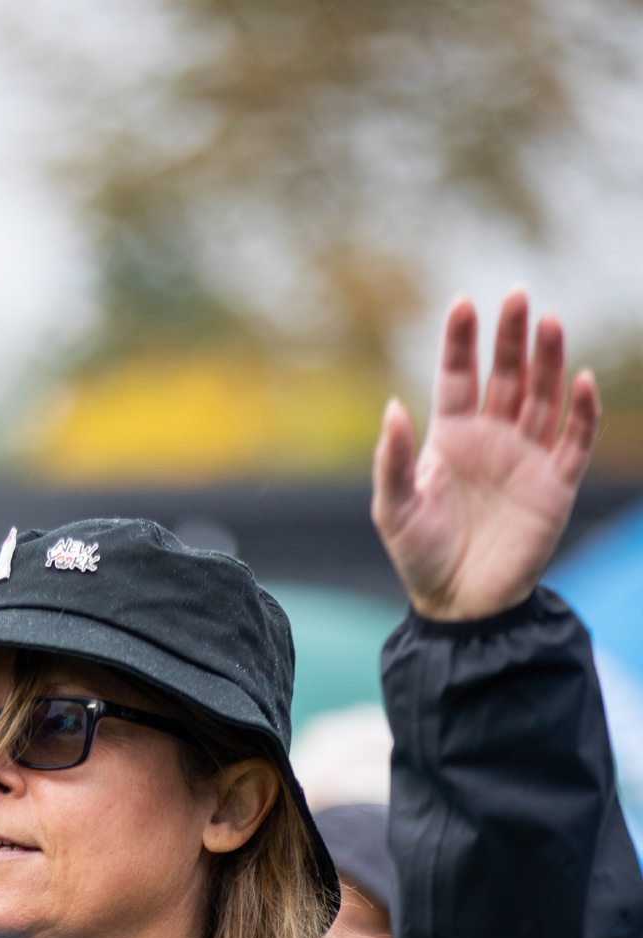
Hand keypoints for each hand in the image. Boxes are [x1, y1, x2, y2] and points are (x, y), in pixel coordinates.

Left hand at [371, 292, 598, 620]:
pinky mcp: (555, 485)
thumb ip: (392, 460)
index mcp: (450, 438)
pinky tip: (579, 380)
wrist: (458, 607)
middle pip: (506, 375)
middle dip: (511, 336)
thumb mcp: (393, 510)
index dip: (460, 341)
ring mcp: (526, 458)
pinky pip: (575, 440)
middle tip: (517, 295)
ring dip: (547, 360)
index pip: (457, 376)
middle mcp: (492, 439)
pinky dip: (581, 412)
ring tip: (549, 321)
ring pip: (542, 396)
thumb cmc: (420, 557)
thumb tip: (393, 405)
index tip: (463, 303)